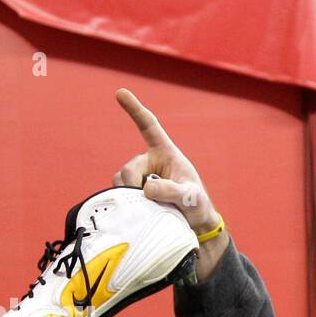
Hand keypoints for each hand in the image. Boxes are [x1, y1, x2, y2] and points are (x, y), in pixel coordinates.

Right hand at [112, 88, 220, 234]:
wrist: (192, 223)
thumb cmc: (196, 205)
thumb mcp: (191, 197)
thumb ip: (172, 191)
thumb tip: (146, 189)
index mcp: (165, 153)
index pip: (148, 127)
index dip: (135, 110)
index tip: (120, 93)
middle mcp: (149, 162)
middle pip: (129, 168)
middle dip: (132, 184)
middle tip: (145, 201)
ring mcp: (139, 178)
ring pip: (120, 181)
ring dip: (130, 196)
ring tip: (151, 208)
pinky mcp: (132, 193)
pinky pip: (119, 195)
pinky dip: (125, 204)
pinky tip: (139, 213)